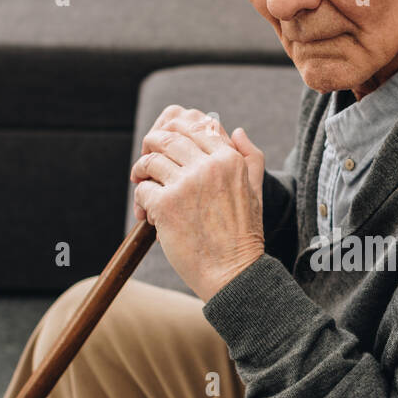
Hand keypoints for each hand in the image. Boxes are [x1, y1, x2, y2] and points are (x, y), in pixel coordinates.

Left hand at [131, 105, 264, 300]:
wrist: (233, 273)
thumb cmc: (244, 236)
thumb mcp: (256, 191)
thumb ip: (251, 157)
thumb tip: (238, 131)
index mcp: (231, 159)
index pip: (196, 124)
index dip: (176, 131)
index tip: (168, 147)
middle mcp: (209, 166)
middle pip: (168, 136)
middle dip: (152, 145)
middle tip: (147, 162)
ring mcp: (187, 184)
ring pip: (151, 159)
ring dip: (141, 171)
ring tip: (143, 184)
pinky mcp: (167, 205)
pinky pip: (142, 188)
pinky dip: (140, 199)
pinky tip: (148, 213)